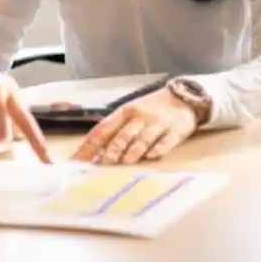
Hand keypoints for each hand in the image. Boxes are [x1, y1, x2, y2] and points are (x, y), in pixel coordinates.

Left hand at [72, 89, 197, 163]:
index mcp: (124, 113)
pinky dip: (157, 150)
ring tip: (124, 163)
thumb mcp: (129, 113)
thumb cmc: (150, 109)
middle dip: (112, 151)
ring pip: (142, 140)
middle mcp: (139, 118)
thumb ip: (114, 129)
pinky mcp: (175, 132)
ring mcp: (157, 124)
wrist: (182, 98)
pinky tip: (151, 156)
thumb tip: (93, 151)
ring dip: (132, 153)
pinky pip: (165, 143)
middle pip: (122, 136)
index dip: (89, 145)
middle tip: (102, 164)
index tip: (78, 160)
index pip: (102, 129)